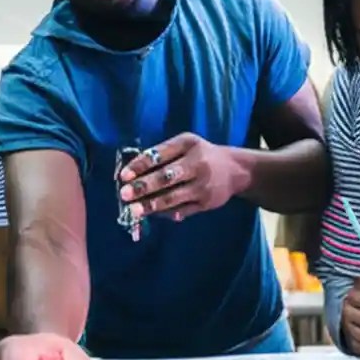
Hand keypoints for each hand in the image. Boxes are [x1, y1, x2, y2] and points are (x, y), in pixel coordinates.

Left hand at [118, 133, 243, 221]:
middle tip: (124, 194)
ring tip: (133, 210)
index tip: (124, 175)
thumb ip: (164, 153)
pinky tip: (151, 215)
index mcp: (189, 145)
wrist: (235, 170)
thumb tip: (134, 169)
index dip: (141, 165)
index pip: (161, 154)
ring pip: (173, 197)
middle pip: (167, 177)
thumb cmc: (202, 154)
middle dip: (144, 186)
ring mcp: (202, 186)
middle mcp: (197, 165)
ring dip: (151, 205)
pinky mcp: (206, 203)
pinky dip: (165, 213)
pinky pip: (182, 210)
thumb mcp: (186, 144)